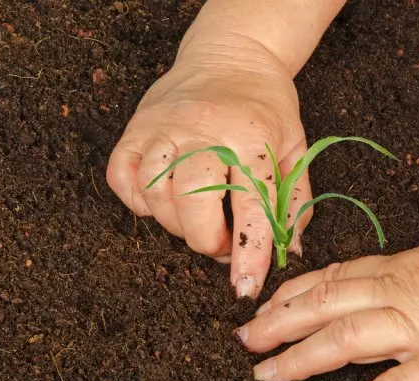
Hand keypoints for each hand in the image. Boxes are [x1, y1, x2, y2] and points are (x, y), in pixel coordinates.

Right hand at [106, 34, 311, 297]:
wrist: (231, 56)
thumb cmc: (266, 108)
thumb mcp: (294, 148)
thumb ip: (294, 201)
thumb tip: (289, 251)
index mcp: (250, 136)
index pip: (251, 206)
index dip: (249, 253)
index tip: (244, 287)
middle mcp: (202, 130)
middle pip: (193, 207)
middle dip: (209, 241)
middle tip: (224, 239)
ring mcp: (162, 127)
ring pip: (155, 198)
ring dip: (178, 223)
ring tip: (200, 215)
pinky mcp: (135, 129)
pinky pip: (124, 182)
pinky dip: (142, 202)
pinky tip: (167, 198)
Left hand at [236, 219, 418, 380]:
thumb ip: (415, 282)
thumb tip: (385, 297)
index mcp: (409, 266)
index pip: (336, 276)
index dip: (294, 292)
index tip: (267, 305)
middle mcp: (407, 291)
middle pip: (326, 303)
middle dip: (279, 322)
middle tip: (245, 340)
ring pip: (346, 338)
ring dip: (300, 359)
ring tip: (266, 375)